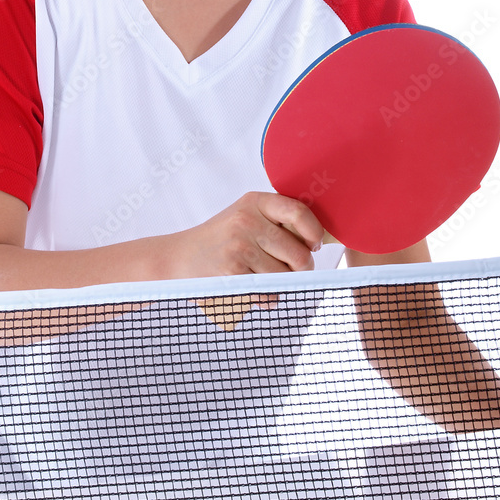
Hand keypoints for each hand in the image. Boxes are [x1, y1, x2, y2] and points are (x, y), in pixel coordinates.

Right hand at [167, 191, 323, 278]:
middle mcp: (247, 220)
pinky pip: (268, 293)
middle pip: (298, 254)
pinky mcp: (233, 272)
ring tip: (266, 278)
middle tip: (292, 270)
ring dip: (282, 284)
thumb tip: (320, 239)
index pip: (299, 212)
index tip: (313, 244)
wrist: (179, 257)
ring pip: (285, 276)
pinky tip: (256, 292)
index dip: (314, 232)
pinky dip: (268, 299)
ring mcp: (239, 246)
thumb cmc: (221, 239)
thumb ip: (276, 221)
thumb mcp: (245, 216)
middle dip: (302, 268)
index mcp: (254, 201)